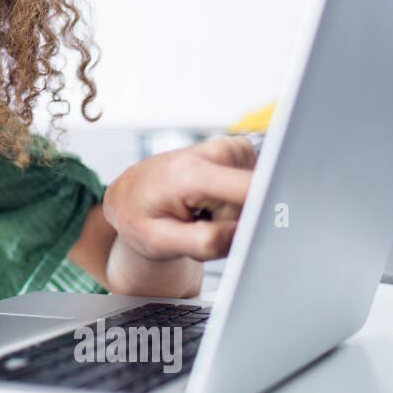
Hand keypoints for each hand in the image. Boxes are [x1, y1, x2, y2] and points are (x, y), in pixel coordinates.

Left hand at [103, 135, 257, 262]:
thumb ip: (206, 242)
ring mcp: (231, 150)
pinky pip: (254, 190)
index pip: (253, 189)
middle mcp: (217, 152)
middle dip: (240, 224)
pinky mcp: (240, 154)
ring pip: (257, 198)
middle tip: (205, 227)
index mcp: (193, 173)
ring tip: (204, 215)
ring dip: (235, 216)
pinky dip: (236, 206)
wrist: (129, 196)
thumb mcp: (161, 242)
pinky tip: (212, 205)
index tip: (258, 231)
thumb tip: (246, 233)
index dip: (262, 214)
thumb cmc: (140, 217)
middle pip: (257, 201)